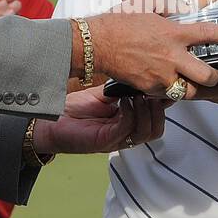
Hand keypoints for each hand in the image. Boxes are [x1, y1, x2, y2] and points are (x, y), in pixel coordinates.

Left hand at [34, 87, 165, 154]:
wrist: (51, 122)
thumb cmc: (75, 110)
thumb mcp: (104, 95)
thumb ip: (122, 89)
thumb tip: (141, 75)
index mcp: (128, 122)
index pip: (155, 116)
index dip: (164, 102)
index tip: (166, 85)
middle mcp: (126, 134)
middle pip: (157, 129)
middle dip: (160, 109)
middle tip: (155, 90)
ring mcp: (116, 140)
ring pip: (146, 133)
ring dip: (147, 112)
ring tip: (140, 95)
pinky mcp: (104, 142)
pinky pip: (126, 130)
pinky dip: (130, 114)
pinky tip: (125, 100)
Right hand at [85, 6, 217, 98]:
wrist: (96, 43)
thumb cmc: (119, 22)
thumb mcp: (148, 7)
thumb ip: (170, 6)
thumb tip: (184, 1)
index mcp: (174, 33)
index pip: (210, 33)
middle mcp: (171, 56)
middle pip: (207, 76)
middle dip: (215, 78)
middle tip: (214, 74)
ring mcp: (161, 75)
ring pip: (189, 92)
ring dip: (193, 88)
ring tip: (190, 83)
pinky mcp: (149, 87)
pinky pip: (168, 95)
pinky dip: (170, 92)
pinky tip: (166, 84)